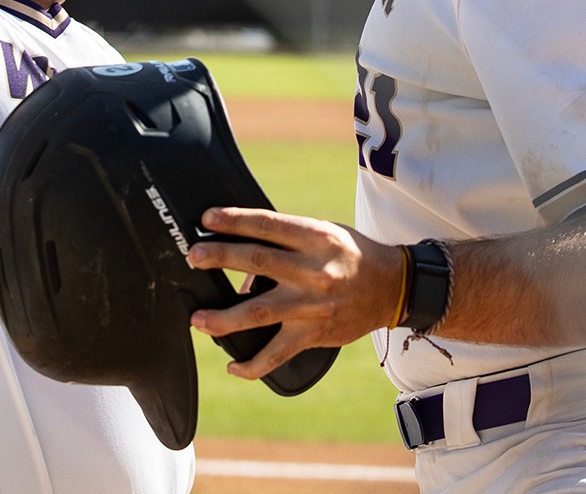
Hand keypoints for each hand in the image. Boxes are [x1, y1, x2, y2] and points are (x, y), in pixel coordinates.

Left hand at [184, 207, 401, 379]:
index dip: (235, 220)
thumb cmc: (351, 255)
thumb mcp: (325, 233)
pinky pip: (278, 354)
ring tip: (198, 319)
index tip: (207, 218)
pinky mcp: (314, 334)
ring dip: (224, 317)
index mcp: (316, 237)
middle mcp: (313, 271)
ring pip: (260, 312)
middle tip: (193, 256)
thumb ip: (287, 240)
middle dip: (220, 258)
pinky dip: (253, 364)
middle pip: (258, 262)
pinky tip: (233, 366)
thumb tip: (239, 244)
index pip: (268, 225)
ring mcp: (312, 306)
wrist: (392, 288)